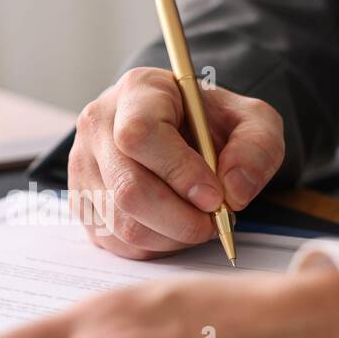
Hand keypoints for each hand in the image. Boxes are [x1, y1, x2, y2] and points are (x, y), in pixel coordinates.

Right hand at [68, 67, 284, 259]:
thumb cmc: (211, 123)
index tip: (215, 195)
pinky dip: (155, 246)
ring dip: (171, 236)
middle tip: (214, 221)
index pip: (140, 135)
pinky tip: (175, 228)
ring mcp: (82, 166)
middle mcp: (97, 126)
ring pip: (122, 223)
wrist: (181, 130)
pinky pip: (116, 242)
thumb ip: (257, 147)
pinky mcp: (82, 203)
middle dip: (181, 219)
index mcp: (137, 91)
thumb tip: (233, 191)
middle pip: (127, 188)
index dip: (179, 173)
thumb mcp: (252, 120)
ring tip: (198, 222)